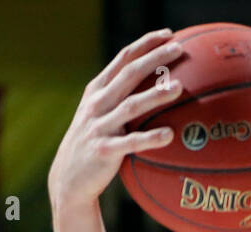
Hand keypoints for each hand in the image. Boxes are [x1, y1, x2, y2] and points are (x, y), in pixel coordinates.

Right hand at [48, 28, 184, 209]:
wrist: (70, 176)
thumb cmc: (96, 142)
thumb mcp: (102, 113)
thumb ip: (123, 97)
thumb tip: (159, 84)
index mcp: (98, 89)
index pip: (123, 58)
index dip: (145, 44)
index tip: (169, 34)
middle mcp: (97, 102)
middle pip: (129, 74)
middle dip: (154, 58)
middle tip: (179, 49)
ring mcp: (100, 125)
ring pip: (131, 105)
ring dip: (155, 96)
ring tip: (178, 88)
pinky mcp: (104, 150)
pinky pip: (131, 142)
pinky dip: (150, 138)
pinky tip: (169, 135)